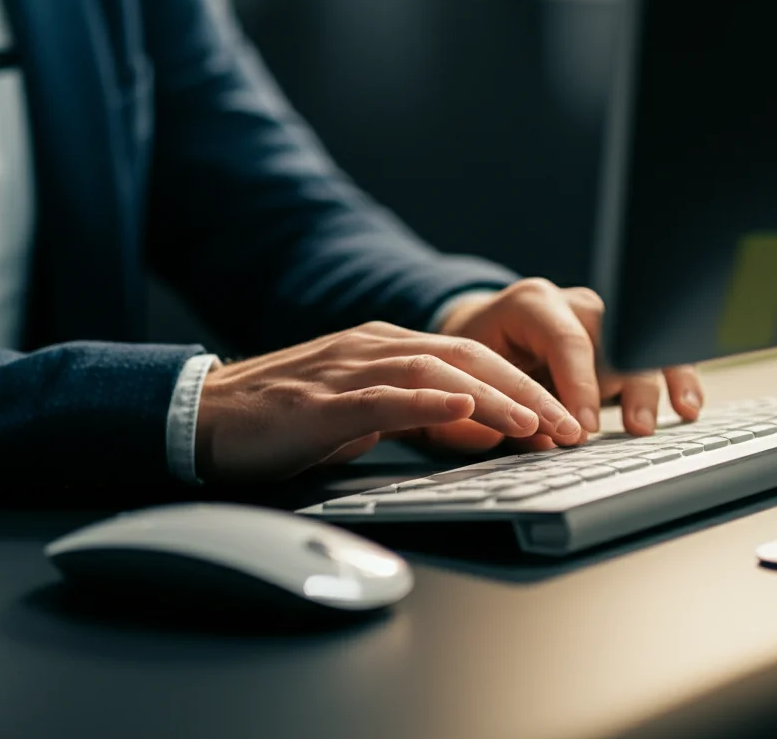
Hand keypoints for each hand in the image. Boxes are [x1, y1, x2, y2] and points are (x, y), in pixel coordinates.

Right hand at [195, 320, 585, 480]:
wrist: (207, 414)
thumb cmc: (281, 416)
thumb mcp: (358, 410)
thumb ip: (411, 411)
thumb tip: (472, 427)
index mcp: (382, 347)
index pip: (468, 359)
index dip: (520, 384)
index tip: (560, 416)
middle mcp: (371, 348)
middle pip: (464, 358)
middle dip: (524, 390)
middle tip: (569, 424)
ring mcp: (346, 371)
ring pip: (434, 373)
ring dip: (492, 397)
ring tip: (535, 423)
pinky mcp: (320, 404)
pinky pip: (382, 398)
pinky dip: (427, 403)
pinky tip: (462, 410)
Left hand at [426, 278, 703, 452]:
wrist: (483, 331)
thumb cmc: (478, 354)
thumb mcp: (476, 372)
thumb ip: (503, 403)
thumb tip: (543, 439)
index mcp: (532, 303)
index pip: (565, 340)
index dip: (579, 385)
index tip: (584, 429)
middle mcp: (573, 305)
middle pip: (614, 340)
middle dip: (626, 386)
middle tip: (634, 429)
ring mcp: (603, 319)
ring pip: (641, 347)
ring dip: (654, 387)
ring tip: (667, 420)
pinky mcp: (621, 339)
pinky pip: (655, 355)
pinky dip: (673, 380)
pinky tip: (686, 407)